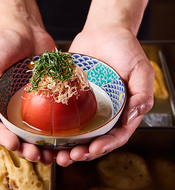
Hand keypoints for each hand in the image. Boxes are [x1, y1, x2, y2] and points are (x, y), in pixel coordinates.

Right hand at [0, 26, 55, 164]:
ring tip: (53, 154)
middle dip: (28, 149)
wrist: (25, 31)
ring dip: (45, 144)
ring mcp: (32, 103)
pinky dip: (58, 128)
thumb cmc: (0, 46)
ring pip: (37, 130)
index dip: (5, 139)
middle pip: (19, 134)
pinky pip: (53, 114)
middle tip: (39, 156)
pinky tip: (66, 136)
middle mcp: (13, 107)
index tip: (16, 145)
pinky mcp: (48, 96)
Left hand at [56, 25, 153, 165]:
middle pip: (93, 139)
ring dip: (67, 145)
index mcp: (122, 110)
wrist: (104, 32)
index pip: (115, 136)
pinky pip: (63, 113)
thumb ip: (142, 94)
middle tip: (69, 158)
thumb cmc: (125, 49)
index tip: (94, 149)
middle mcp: (103, 111)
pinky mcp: (71, 95)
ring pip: (76, 132)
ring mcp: (85, 105)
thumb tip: (134, 116)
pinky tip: (47, 132)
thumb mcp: (141, 70)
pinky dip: (56, 126)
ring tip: (56, 153)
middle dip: (82, 152)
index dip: (105, 146)